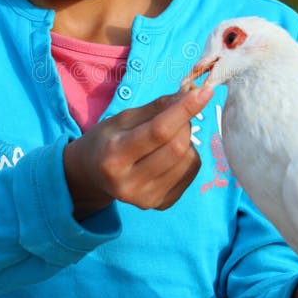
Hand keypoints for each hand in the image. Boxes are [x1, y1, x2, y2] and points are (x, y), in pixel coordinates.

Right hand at [63, 85, 213, 218]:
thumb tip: (191, 94)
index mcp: (114, 156)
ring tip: (167, 137)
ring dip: (186, 140)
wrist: (92, 175)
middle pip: (176, 147)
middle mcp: (129, 183)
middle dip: (185, 123)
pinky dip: (187, 156)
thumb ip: (158, 107)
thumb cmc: (108, 140)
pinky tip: (168, 155)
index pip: (158, 131)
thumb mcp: (124, 118)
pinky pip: (190, 172)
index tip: (205, 92)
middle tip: (177, 115)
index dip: (184, 110)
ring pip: (187, 159)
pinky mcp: (161, 205)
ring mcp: (146, 199)